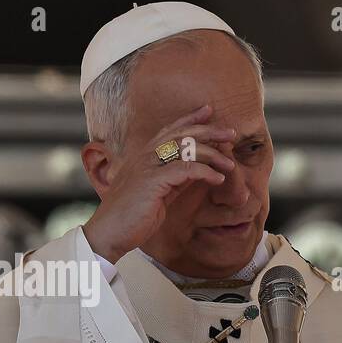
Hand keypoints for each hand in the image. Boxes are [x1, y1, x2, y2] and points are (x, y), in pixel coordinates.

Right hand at [82, 105, 236, 263]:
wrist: (110, 232)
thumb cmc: (133, 215)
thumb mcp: (159, 192)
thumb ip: (175, 178)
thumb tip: (196, 171)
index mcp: (145, 156)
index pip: (170, 130)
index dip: (190, 119)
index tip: (208, 111)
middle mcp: (145, 156)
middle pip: (181, 134)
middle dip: (209, 130)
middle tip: (231, 133)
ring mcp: (148, 167)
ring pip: (186, 148)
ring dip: (213, 154)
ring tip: (230, 163)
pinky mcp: (153, 181)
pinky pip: (186, 170)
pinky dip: (206, 172)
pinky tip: (218, 179)